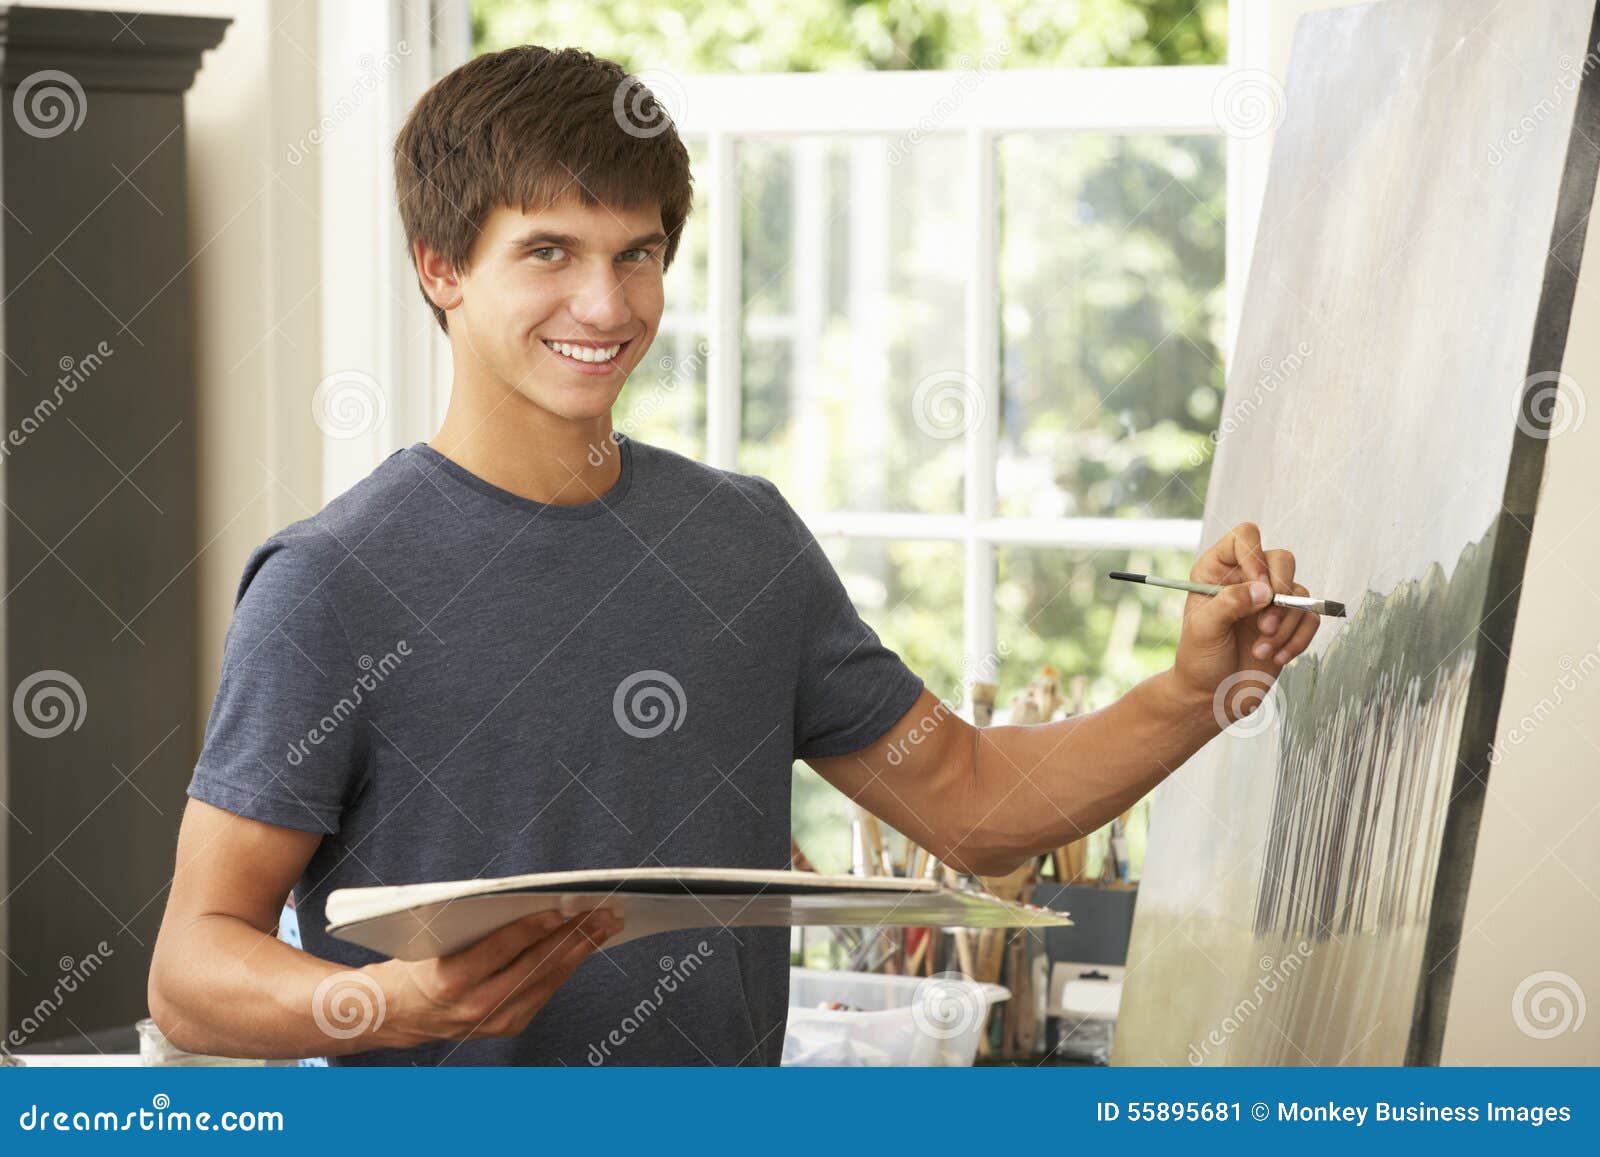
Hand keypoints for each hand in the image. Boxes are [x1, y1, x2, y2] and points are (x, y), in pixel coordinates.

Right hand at [365, 907, 621, 1047]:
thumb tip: (526, 897)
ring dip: (579, 951)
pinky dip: (565, 967)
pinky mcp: (508, 1026)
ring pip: (547, 981)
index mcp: (452, 980)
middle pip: (535, 966)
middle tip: (603, 913)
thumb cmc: (414, 965)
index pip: (504, 948)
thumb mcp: (432, 937)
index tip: (564, 906)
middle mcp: (477, 1006)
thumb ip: (474, 923)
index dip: (536, 925)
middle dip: (574, 936)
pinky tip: (583, 948)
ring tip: (604, 926)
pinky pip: (543, 992)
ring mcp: (495, 1021)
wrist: (395, 1014)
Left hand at [1167, 521, 1320, 725]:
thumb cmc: (1199, 660)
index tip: (1256, 586)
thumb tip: (1265, 589)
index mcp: (1217, 570)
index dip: (1255, 555)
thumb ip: (1230, 603)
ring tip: (1261, 650)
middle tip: (1264, 625)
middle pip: (1282, 559)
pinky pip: (1310, 619)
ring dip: (1285, 625)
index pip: (1246, 537)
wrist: (1213, 696)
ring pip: (1299, 593)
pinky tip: (1275, 658)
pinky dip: (1298, 640)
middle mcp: (1247, 579)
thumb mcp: (1205, 628)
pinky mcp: (1289, 623)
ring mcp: (1270, 601)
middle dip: (1280, 593)